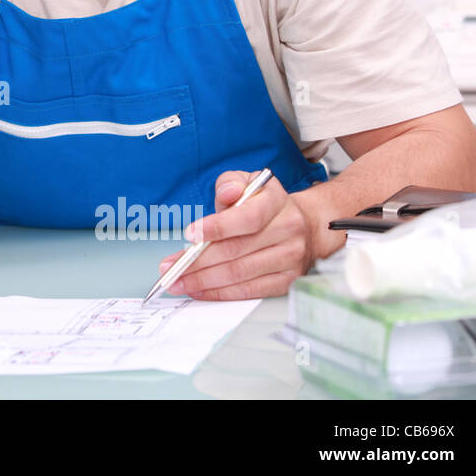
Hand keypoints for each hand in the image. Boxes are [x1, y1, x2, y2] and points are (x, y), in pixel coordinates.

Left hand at [156, 170, 315, 300]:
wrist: (304, 225)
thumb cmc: (264, 204)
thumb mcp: (247, 182)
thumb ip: (230, 184)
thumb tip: (227, 193)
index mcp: (276, 202)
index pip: (247, 217)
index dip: (217, 227)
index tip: (190, 234)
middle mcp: (288, 230)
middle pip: (237, 250)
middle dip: (197, 261)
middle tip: (170, 267)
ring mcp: (290, 258)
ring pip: (240, 274)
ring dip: (203, 281)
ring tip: (179, 282)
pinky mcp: (287, 280)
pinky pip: (249, 291)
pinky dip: (221, 293)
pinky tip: (200, 290)